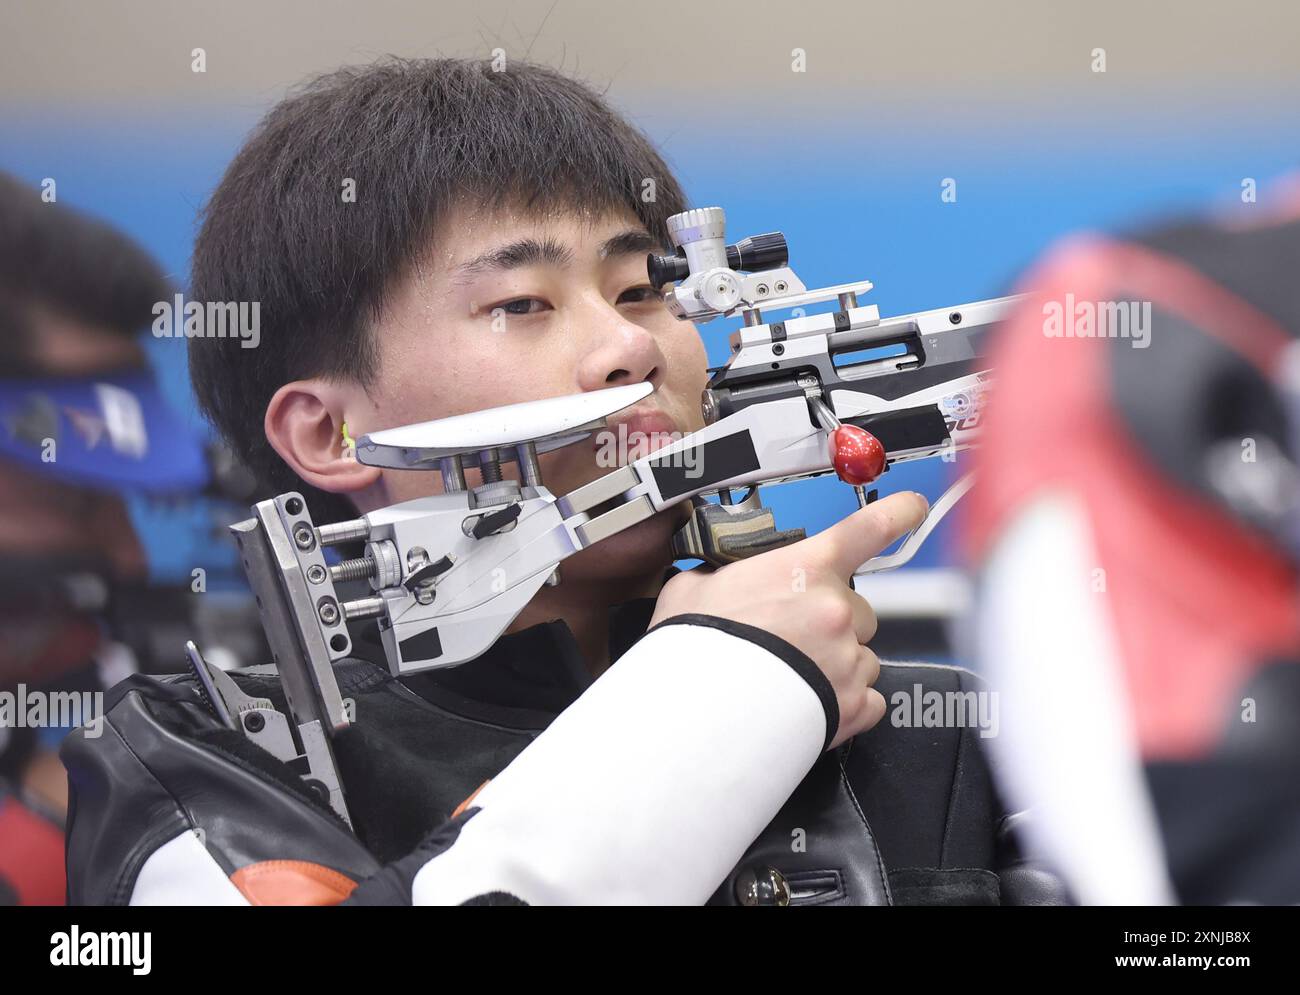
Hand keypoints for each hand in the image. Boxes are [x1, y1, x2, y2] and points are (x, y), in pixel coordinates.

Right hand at [651, 491, 928, 747]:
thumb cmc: (697, 648)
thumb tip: (717, 580)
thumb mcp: (695, 589)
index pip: (868, 528)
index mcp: (806, 569)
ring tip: (791, 677)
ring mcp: (850, 659)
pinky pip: (867, 700)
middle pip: (858, 610)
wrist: (696, 711)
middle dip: (832, 624)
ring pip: (862, 657)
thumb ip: (723, 577)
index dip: (899, 513)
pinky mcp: (855, 705)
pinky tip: (809, 704)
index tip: (914, 507)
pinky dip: (845, 703)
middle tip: (790, 640)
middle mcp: (838, 609)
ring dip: (836, 665)